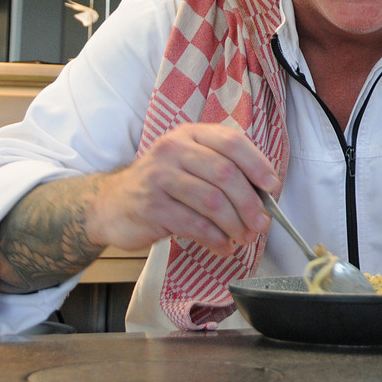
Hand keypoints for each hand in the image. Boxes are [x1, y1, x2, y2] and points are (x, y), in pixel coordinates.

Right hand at [85, 122, 279, 255]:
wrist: (109, 204)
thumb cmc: (162, 185)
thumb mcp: (189, 164)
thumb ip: (222, 169)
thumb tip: (265, 194)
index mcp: (189, 134)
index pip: (231, 141)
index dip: (257, 164)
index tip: (272, 187)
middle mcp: (173, 150)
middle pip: (225, 173)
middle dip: (249, 202)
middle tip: (261, 223)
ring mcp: (159, 177)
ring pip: (212, 201)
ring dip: (235, 224)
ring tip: (244, 237)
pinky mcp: (152, 207)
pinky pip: (195, 225)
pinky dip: (216, 239)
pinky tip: (223, 246)